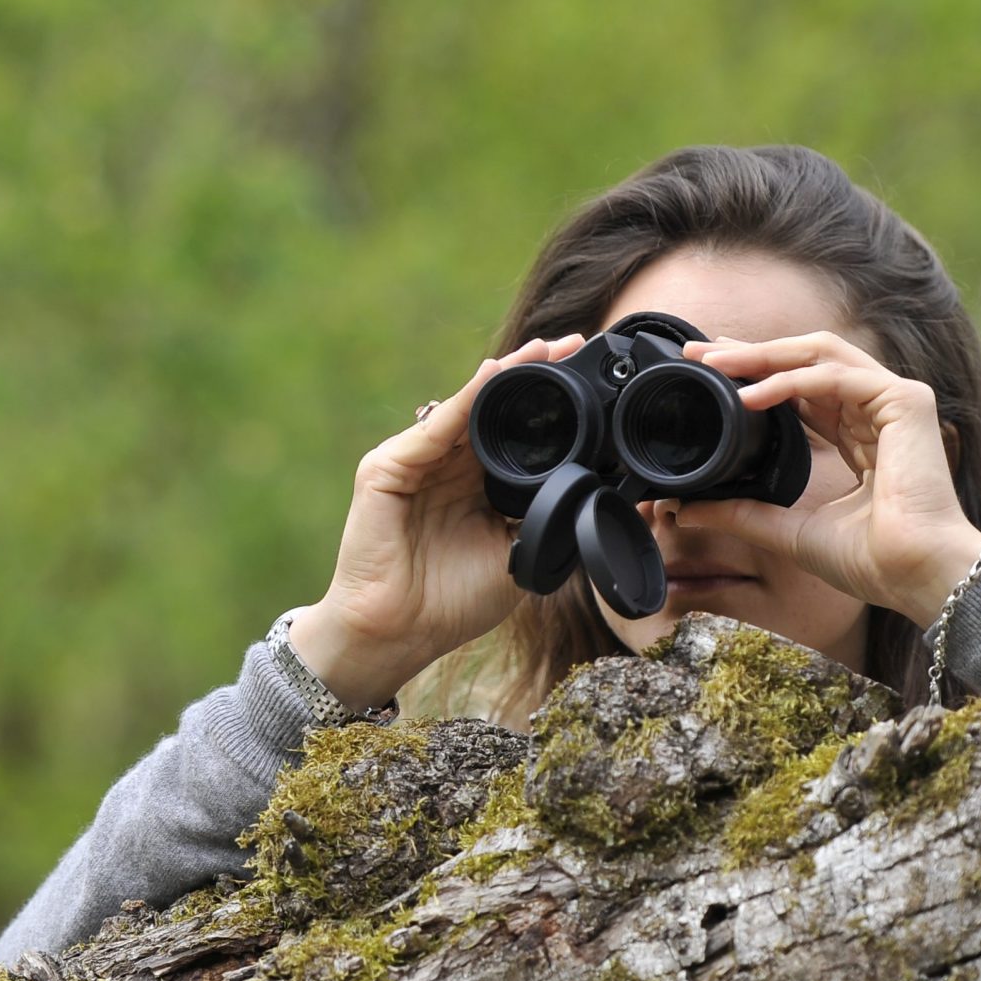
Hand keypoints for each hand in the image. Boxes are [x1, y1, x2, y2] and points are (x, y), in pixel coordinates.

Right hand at [288, 333, 591, 707]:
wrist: (396, 634)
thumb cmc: (449, 604)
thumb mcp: (516, 555)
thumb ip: (544, 518)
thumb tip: (594, 490)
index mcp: (474, 485)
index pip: (514, 432)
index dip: (550, 405)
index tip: (589, 377)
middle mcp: (444, 466)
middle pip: (491, 409)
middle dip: (532, 375)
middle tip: (574, 345)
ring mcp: (413, 463)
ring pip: (465, 408)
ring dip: (504, 377)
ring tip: (544, 352)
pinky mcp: (386, 468)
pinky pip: (433, 430)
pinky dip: (463, 402)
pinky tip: (492, 377)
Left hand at [671, 331, 980, 626]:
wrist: (915, 576)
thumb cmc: (872, 561)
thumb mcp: (789, 530)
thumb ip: (742, 513)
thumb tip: (685, 509)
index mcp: (860, 436)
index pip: (803, 388)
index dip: (757, 374)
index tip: (710, 372)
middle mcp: (878, 411)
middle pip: (807, 360)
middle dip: (751, 354)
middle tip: (699, 354)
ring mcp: (896, 401)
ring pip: (820, 356)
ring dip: (763, 356)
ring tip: (715, 364)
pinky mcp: (905, 402)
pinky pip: (836, 377)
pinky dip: (789, 382)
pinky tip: (750, 396)